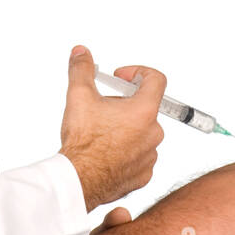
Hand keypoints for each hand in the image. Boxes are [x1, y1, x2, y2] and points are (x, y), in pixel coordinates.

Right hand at [60, 45, 165, 210]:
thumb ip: (82, 70)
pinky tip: (106, 154)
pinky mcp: (143, 175)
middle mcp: (154, 133)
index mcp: (145, 111)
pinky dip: (126, 152)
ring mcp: (150, 155)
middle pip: (145, 108)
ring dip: (126, 129)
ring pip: (142, 133)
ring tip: (101, 134)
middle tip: (102, 109)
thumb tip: (81, 53)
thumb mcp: (79, 96)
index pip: (156, 80)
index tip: (121, 79)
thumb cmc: (83, 142)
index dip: (138, 73)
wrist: (78, 180)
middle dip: (125, 104)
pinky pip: (139, 156)